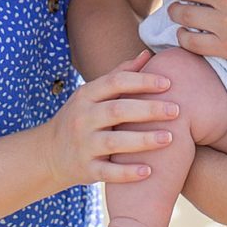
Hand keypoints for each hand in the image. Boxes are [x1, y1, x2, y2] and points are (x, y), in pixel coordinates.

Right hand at [40, 52, 179, 190]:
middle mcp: (83, 118)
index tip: (168, 83)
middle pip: (117, 110)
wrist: (49, 154)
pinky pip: (108, 172)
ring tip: (169, 138)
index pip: (115, 82)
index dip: (142, 81)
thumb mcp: (93, 94)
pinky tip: (149, 171)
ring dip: (143, 140)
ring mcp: (83, 145)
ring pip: (114, 142)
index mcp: (86, 95)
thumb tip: (147, 54)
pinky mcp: (86, 170)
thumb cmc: (82, 118)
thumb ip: (119, 75)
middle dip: (149, 109)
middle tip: (177, 110)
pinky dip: (128, 172)